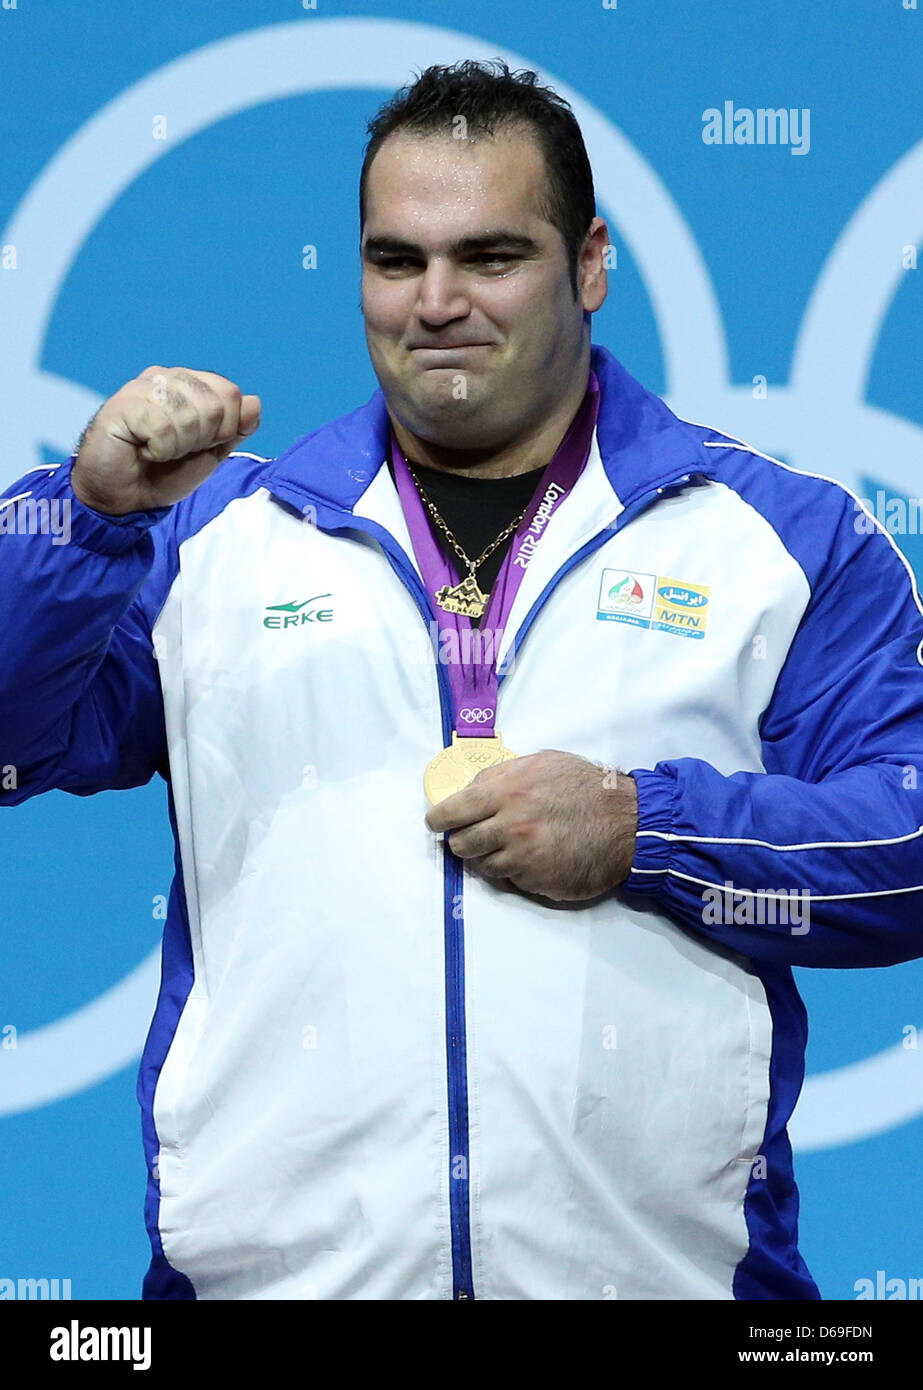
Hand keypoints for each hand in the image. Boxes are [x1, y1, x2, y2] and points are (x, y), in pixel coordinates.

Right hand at [71, 365, 261, 514]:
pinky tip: (143, 450)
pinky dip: (160, 451)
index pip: (230, 393)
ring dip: (179, 447)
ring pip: (190, 416)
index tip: (197, 445)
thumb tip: (254, 402)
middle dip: (201, 440)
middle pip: (215, 405)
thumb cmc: (163, 473)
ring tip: (158, 451)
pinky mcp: (122, 405)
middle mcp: (164, 377)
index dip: (224, 429)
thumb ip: (235, 429)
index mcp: (187, 382)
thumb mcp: (210, 453)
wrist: (125, 498)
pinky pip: (164, 428)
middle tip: (174, 450)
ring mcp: (141, 387)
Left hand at [424, 749, 638, 901]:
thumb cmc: (586, 787)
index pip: (453, 810)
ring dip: (489, 857)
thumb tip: (471, 790)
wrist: (626, 822)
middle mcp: (510, 826)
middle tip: (471, 837)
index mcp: (506, 792)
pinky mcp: (536, 880)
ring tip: (509, 846)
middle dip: (461, 841)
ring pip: (483, 866)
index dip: (438, 819)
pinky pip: (510, 879)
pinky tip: (532, 857)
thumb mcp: (542, 764)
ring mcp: (522, 857)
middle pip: (461, 844)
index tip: (435, 823)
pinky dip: (514, 870)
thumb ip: (502, 776)